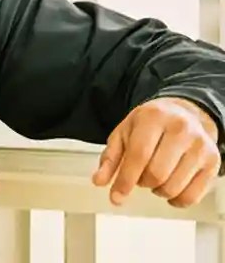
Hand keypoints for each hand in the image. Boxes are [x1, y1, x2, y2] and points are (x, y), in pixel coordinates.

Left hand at [93, 97, 220, 207]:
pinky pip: (192, 196)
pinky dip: (176, 200)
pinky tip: (170, 187)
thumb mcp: (124, 133)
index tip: (116, 196)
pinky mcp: (213, 162)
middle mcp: (181, 129)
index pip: (139, 155)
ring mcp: (200, 146)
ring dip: (157, 190)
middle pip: (156, 174)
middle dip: (141, 182)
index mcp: (154, 117)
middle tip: (139, 175)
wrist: (185, 113)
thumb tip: (99, 181)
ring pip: (173, 187)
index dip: (125, 180)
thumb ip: (110, 158)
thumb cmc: (151, 124)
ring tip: (155, 176)